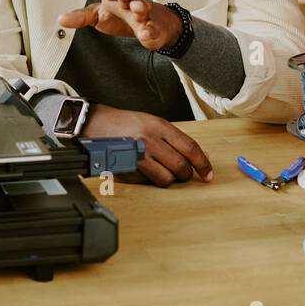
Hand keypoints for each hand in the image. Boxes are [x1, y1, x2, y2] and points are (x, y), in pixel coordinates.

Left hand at [56, 0, 181, 51]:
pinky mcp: (153, 30)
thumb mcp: (98, 15)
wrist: (153, 25)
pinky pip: (152, 30)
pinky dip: (150, 31)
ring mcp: (143, 15)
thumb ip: (81, 17)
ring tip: (137, 7)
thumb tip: (60, 19)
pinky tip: (146, 33)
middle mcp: (129, 3)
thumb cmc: (120, 17)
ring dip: (139, 7)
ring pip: (142, 8)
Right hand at [82, 103, 213, 186]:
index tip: (208, 174)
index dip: (203, 163)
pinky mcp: (128, 169)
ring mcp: (138, 156)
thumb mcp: (153, 123)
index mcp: (160, 126)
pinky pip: (148, 182)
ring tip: (163, 172)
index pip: (190, 148)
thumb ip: (176, 139)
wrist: (96, 124)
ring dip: (169, 180)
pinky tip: (146, 171)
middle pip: (181, 166)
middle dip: (187, 175)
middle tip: (184, 174)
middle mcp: (150, 140)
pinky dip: (151, 181)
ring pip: (166, 179)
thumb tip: (202, 155)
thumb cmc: (126, 124)